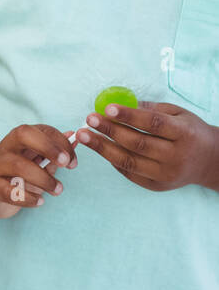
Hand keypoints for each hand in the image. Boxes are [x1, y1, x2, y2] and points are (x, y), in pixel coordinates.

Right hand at [0, 124, 77, 218]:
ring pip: (20, 166)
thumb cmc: (21, 173)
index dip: (61, 143)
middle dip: (48, 148)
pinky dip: (28, 198)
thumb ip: (57, 151)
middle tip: (65, 164)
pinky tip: (39, 201)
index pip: (42, 130)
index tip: (72, 162)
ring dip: (44, 180)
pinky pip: (10, 192)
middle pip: (24, 135)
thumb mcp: (39, 160)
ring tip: (57, 190)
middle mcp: (6, 147)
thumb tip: (76, 137)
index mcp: (20, 137)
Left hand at [75, 100, 217, 190]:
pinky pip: (128, 172)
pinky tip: (99, 147)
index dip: (129, 116)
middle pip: (138, 143)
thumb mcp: (178, 115)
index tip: (107, 108)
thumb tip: (118, 103)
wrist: (209, 161)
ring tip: (82, 135)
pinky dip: (111, 159)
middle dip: (110, 131)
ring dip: (102, 147)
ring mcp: (166, 174)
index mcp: (185, 134)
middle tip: (89, 119)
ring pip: (128, 161)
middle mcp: (176, 156)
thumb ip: (151, 109)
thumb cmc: (189, 132)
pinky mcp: (157, 186)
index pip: (154, 124)